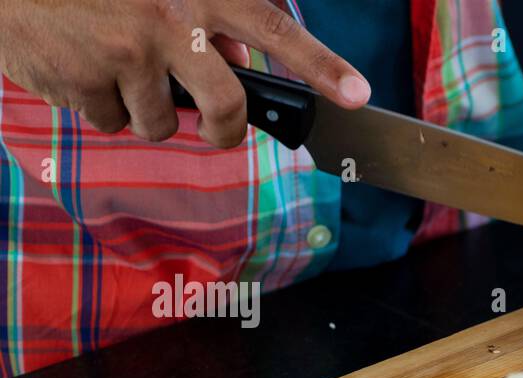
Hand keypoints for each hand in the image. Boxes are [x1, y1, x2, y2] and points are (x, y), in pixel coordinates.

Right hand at [0, 0, 369, 148]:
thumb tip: (238, 59)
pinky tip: (77, 62)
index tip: (357, 94)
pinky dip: (96, 102)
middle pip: (226, 109)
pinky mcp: (83, 81)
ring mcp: (125, 55)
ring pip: (159, 123)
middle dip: (223, 130)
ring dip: (141, 106)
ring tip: (110, 60)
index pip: (276, 29)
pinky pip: (108, 120)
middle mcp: (169, 21)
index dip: (321, 65)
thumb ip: (205, 12)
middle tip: (214, 128)